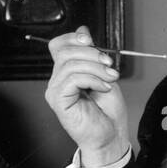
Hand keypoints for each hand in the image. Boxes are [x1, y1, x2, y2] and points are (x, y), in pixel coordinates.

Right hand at [42, 25, 130, 166]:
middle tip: (109, 64)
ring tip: (110, 78)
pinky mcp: (58, 101)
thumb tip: (83, 32)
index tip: (92, 42)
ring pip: (70, 64)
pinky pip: (72, 79)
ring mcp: (56, 91)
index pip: (59, 45)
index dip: (74, 38)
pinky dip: (92, 79)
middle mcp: (58, 80)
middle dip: (91, 53)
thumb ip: (92, 54)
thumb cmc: (107, 110)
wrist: (110, 135)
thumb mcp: (103, 73)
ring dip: (96, 68)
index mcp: (66, 72)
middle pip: (65, 51)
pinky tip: (103, 88)